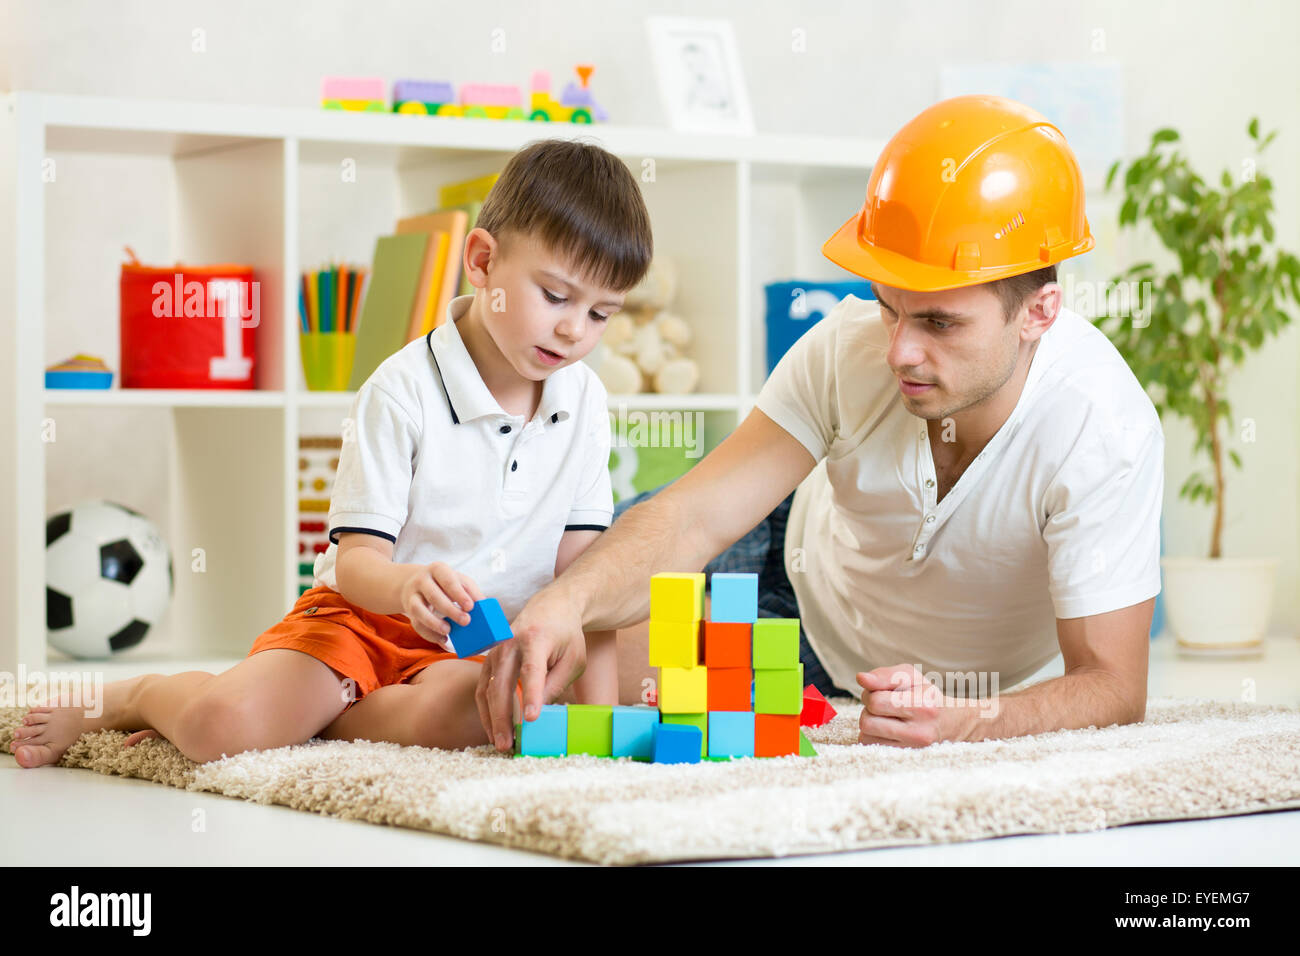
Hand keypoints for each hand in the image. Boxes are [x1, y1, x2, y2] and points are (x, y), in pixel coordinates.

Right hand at [399, 562, 485, 645]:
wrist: (415, 582)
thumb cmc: (444, 583)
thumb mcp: (458, 580)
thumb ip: (471, 591)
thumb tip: (484, 605)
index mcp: (437, 569)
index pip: (448, 580)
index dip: (459, 594)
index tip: (470, 606)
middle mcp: (422, 580)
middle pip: (434, 595)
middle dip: (450, 610)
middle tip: (466, 621)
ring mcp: (412, 596)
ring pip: (419, 610)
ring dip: (434, 623)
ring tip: (449, 631)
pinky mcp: (409, 611)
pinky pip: (416, 624)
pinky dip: (429, 633)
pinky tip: (443, 639)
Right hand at [475, 586, 587, 751]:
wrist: (550, 608)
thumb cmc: (566, 636)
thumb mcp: (573, 660)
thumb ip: (555, 685)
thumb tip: (538, 715)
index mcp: (536, 639)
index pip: (531, 671)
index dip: (531, 696)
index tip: (531, 720)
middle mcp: (510, 643)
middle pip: (502, 684)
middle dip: (503, 718)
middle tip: (509, 744)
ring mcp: (495, 651)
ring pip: (487, 689)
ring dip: (492, 719)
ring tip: (501, 743)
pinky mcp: (489, 660)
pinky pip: (483, 688)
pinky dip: (487, 711)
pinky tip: (494, 728)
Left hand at [856, 664, 954, 746]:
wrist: (952, 724)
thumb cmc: (926, 696)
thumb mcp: (911, 677)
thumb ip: (885, 675)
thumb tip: (861, 678)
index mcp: (922, 706)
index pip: (876, 702)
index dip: (871, 694)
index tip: (882, 693)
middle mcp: (919, 732)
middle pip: (867, 721)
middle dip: (868, 710)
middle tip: (883, 706)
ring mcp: (911, 750)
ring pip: (865, 736)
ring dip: (870, 724)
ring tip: (886, 718)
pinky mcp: (903, 758)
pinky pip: (869, 747)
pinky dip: (872, 736)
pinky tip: (887, 730)